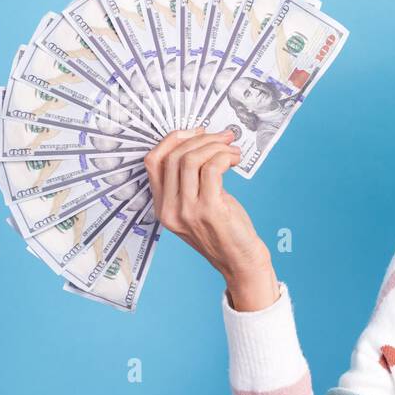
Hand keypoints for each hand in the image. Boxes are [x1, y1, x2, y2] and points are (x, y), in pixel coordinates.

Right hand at [144, 127, 277, 306]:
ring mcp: (187, 210)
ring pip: (191, 159)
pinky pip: (212, 168)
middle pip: (174, 156)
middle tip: (224, 137)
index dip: (174, 139)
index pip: (153, 161)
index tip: (198, 132)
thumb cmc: (225, 232)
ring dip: (216, 146)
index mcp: (162, 206)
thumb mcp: (198, 206)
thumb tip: (201, 144)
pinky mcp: (210, 210)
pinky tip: (235, 160)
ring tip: (232, 150)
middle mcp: (169, 209)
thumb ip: (190, 183)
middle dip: (202, 138)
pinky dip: (225, 156)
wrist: (241, 262)